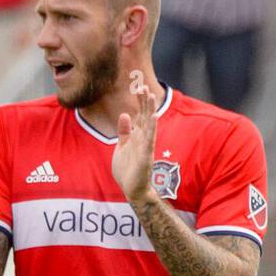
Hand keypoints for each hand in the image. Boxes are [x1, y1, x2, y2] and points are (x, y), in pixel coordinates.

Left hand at [111, 88, 157, 207]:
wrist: (131, 190)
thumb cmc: (127, 170)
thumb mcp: (121, 147)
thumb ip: (124, 131)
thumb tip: (125, 114)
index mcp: (137, 136)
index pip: (140, 115)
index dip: (139, 102)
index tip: (137, 86)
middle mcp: (143, 139)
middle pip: (145, 116)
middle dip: (144, 101)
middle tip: (142, 85)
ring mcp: (145, 146)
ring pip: (148, 124)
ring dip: (149, 110)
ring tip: (150, 96)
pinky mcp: (146, 156)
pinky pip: (149, 140)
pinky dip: (151, 128)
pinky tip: (153, 117)